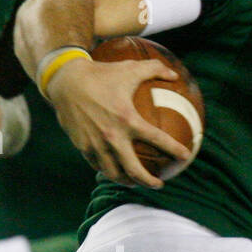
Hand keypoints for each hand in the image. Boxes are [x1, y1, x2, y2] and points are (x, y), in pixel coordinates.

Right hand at [45, 55, 190, 188]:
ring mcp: (96, 144)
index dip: (174, 149)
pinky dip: (108, 170)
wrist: (65, 81)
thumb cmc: (100, 73)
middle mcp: (112, 136)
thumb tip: (174, 74)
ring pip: (114, 173)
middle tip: (159, 184)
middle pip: (134, 170)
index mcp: (127, 119)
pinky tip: (114, 170)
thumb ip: (154, 69)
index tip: (186, 156)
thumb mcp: (129, 67)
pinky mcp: (82, 146)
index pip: (157, 139)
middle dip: (148, 181)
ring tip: (135, 182)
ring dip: (127, 181)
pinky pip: (98, 165)